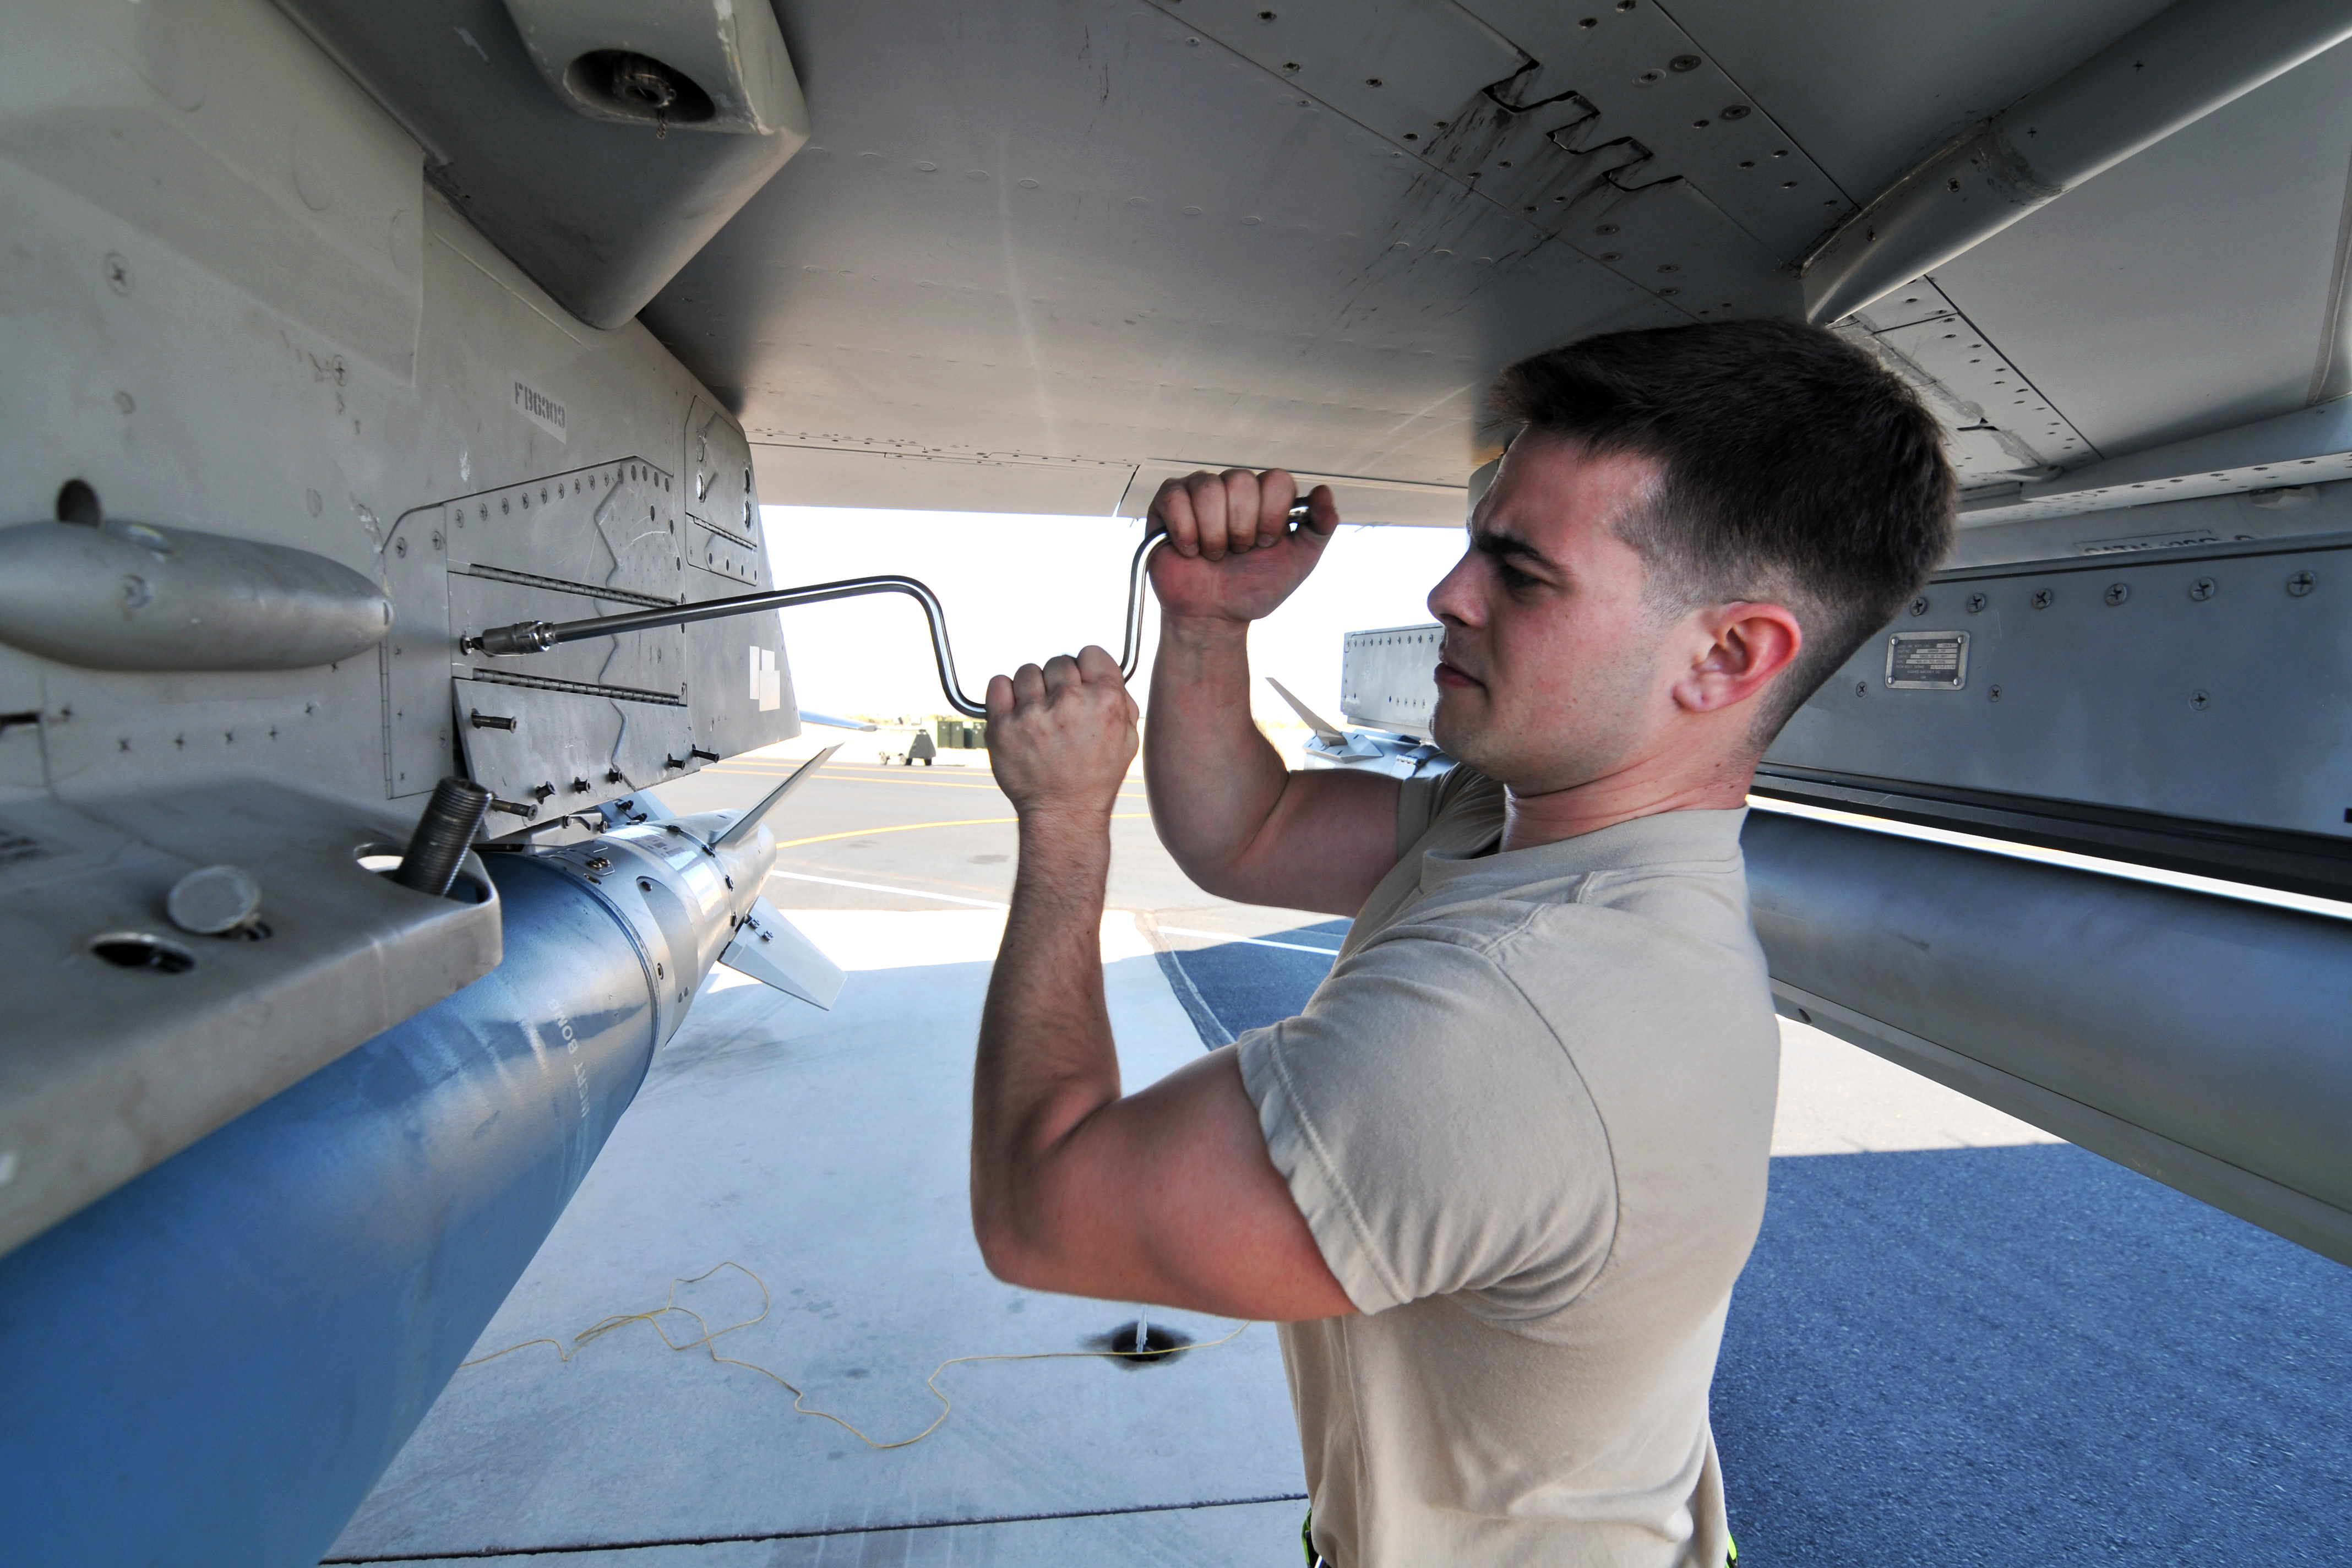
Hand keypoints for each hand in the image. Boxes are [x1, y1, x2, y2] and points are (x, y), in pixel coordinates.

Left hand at [986, 646, 1138, 820]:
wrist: (1063, 812)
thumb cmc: (1095, 777)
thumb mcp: (1128, 738)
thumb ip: (1121, 698)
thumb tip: (1104, 671)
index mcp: (1105, 700)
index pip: (1091, 653)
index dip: (1087, 668)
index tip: (1082, 682)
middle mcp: (1069, 702)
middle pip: (1059, 662)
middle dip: (1060, 682)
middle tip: (1060, 707)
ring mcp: (1033, 713)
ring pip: (1028, 671)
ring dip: (1032, 689)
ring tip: (1038, 714)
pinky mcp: (1003, 725)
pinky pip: (998, 684)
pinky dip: (1004, 693)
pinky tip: (1016, 712)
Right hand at [1147, 468, 1339, 626]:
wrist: (1214, 616)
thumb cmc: (1252, 588)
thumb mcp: (1300, 561)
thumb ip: (1320, 526)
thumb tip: (1325, 492)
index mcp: (1264, 497)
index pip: (1276, 479)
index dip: (1271, 514)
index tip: (1266, 543)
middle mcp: (1233, 489)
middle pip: (1241, 481)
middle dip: (1242, 528)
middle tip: (1237, 552)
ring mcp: (1199, 493)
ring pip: (1208, 488)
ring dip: (1214, 534)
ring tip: (1213, 554)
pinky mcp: (1167, 504)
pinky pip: (1175, 497)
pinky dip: (1185, 531)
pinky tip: (1190, 549)